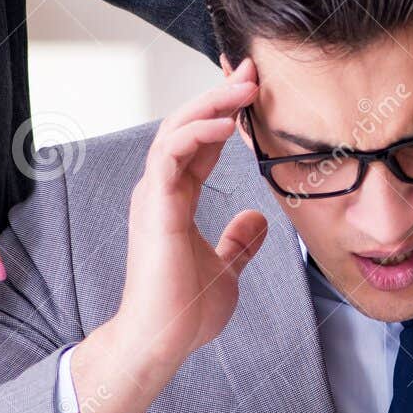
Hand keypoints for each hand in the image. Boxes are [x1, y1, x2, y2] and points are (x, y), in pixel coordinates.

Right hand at [70, 62, 270, 412]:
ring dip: (211, 104)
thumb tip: (257, 220)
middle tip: (251, 72)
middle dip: (219, 95)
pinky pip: (172, 154)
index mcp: (174, 198)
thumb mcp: (226, 269)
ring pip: (177, 129)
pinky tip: (227, 122)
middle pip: (187, 125)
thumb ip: (238, 242)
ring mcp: (154, 194)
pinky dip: (198, 133)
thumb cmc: (185, 310)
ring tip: (245, 86)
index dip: (224, 114)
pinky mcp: (156, 206)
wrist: (162, 341)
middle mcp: (160, 189)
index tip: (252, 90)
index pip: (199, 142)